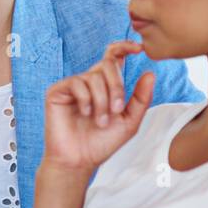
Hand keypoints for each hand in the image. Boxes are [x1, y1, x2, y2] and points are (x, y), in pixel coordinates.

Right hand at [44, 40, 154, 171]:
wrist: (80, 160)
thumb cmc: (102, 143)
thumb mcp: (130, 121)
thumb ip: (141, 98)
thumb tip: (150, 72)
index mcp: (105, 85)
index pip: (113, 57)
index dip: (124, 47)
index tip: (138, 48)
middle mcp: (88, 82)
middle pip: (107, 65)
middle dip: (117, 87)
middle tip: (117, 110)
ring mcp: (72, 86)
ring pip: (94, 76)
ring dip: (103, 100)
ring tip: (100, 121)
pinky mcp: (57, 91)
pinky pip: (77, 82)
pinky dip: (87, 99)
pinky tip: (86, 114)